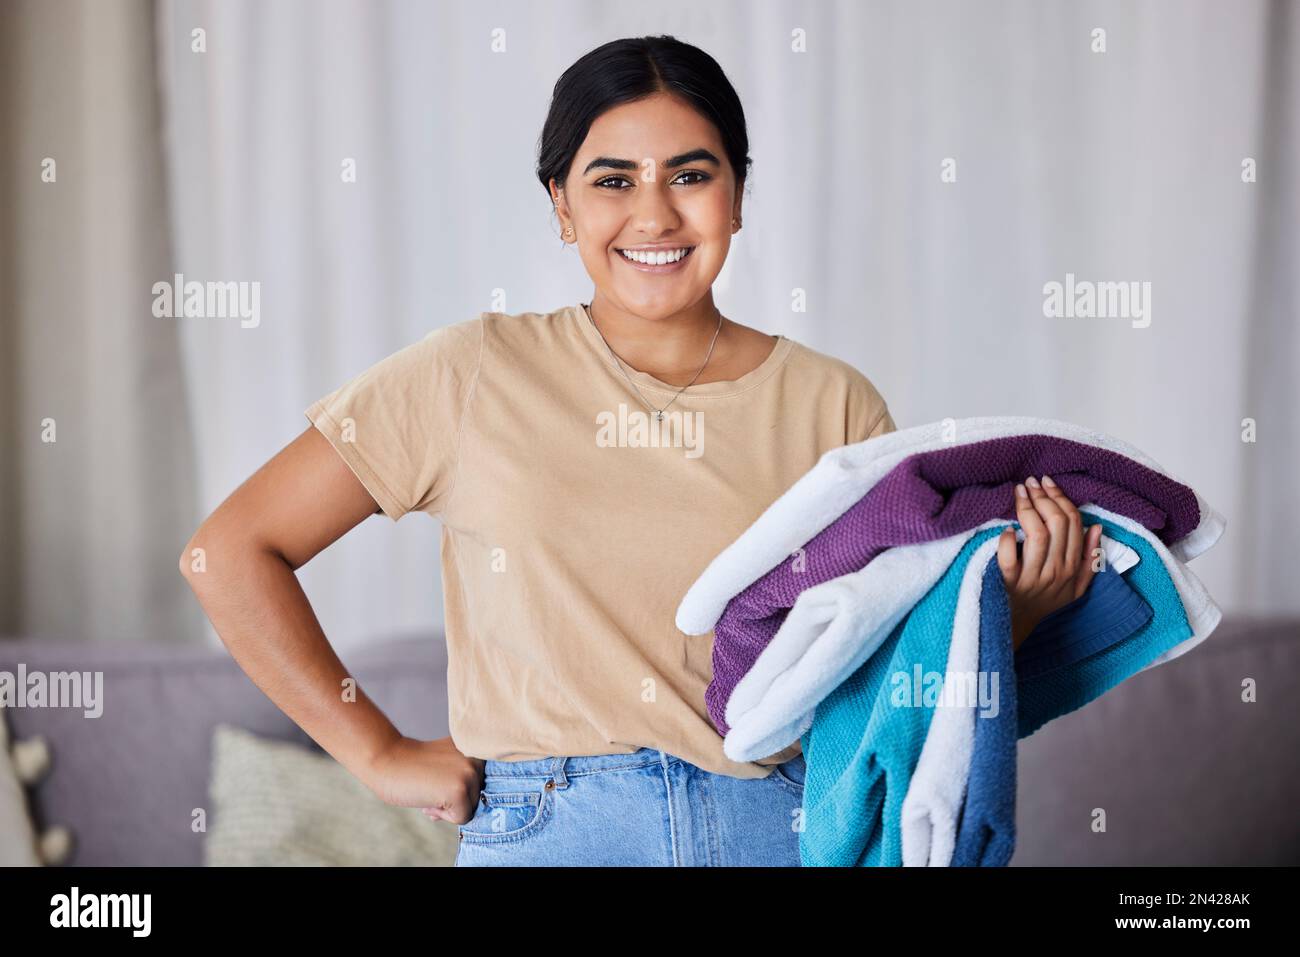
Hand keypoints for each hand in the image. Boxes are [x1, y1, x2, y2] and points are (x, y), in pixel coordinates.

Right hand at [362, 735, 485, 825]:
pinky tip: (427, 798)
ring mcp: (470, 772)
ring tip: (429, 789)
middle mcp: (478, 757)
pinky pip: (461, 818)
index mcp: (477, 748)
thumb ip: (466, 776)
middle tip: (431, 784)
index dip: (459, 790)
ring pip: (471, 809)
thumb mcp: (449, 763)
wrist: (386, 760)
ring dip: (448, 808)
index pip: (483, 785)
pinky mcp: (460, 789)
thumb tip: (477, 809)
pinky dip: (443, 815)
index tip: (441, 779)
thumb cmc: (414, 766)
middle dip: (454, 800)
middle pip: (478, 798)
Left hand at [998, 475, 1101, 650]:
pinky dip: (1007, 541)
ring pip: (1037, 535)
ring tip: (1019, 493)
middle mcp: (1056, 570)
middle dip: (1044, 497)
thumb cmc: (1046, 601)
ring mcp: (1033, 577)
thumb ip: (1090, 559)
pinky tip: (1006, 529)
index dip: (1061, 498)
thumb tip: (1097, 528)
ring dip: (1027, 509)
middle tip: (1031, 482)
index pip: (1074, 524)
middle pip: (1057, 524)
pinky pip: (1009, 558)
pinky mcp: (1009, 583)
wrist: (1018, 624)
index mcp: (1073, 567)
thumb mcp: (1077, 586)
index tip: (1048, 483)